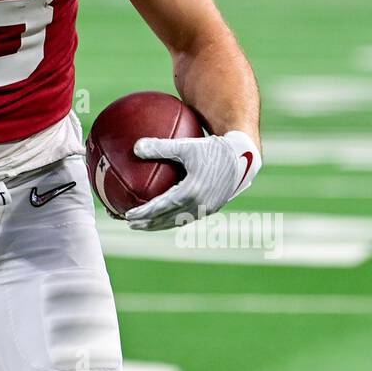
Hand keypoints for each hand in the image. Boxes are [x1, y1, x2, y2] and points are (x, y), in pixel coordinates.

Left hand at [123, 131, 260, 231]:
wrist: (243, 157)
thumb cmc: (214, 149)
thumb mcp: (186, 145)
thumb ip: (161, 146)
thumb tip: (136, 147)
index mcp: (191, 192)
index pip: (161, 207)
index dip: (144, 213)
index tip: (128, 215)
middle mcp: (199, 204)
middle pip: (168, 219)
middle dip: (148, 224)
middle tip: (130, 224)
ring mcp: (207, 208)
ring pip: (178, 221)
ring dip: (160, 224)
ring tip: (145, 225)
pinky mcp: (212, 207)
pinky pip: (188, 217)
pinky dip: (173, 219)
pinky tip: (166, 216)